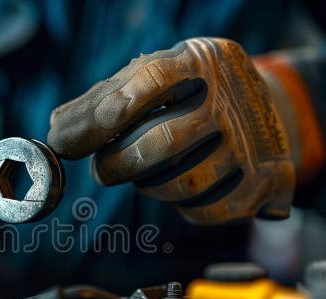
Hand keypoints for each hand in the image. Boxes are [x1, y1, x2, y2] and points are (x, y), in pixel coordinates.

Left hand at [48, 37, 295, 224]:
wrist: (268, 111)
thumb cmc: (190, 94)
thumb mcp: (154, 78)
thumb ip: (104, 100)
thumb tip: (58, 131)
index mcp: (203, 61)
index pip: (149, 80)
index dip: (100, 115)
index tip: (63, 142)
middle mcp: (234, 98)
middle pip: (162, 143)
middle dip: (115, 164)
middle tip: (100, 169)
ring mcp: (253, 142)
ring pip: (180, 184)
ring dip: (147, 186)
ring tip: (144, 172)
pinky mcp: (265, 182)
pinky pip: (202, 211)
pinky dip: (180, 206)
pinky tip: (179, 186)